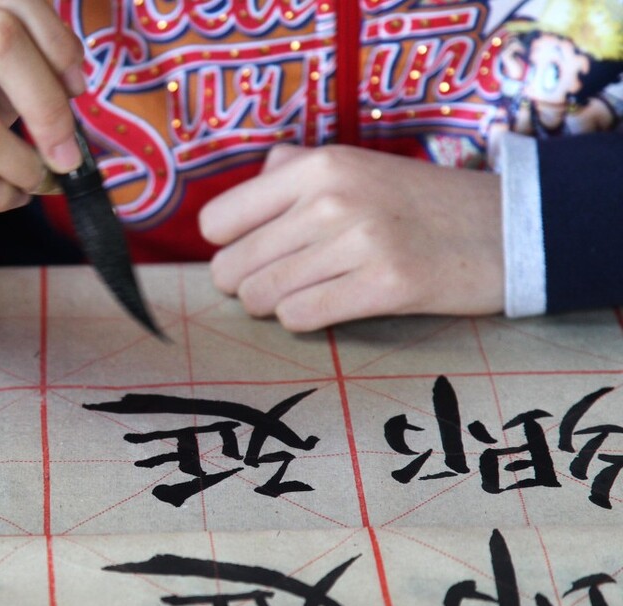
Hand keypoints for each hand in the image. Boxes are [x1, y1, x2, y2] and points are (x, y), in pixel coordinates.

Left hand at [202, 144, 503, 331]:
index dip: (228, 246)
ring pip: (260, 296)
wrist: (508, 227)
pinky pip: (300, 317)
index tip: (253, 254)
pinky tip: (329, 307)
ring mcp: (359, 241)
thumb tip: (228, 208)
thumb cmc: (417, 204)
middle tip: (278, 284)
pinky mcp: (385, 285)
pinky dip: (303, 320)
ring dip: (274, 306)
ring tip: (306, 294)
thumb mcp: (354, 165)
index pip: (217, 221)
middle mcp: (331, 199)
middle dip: (246, 285)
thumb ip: (288, 172)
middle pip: (232, 266)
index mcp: (317, 166)